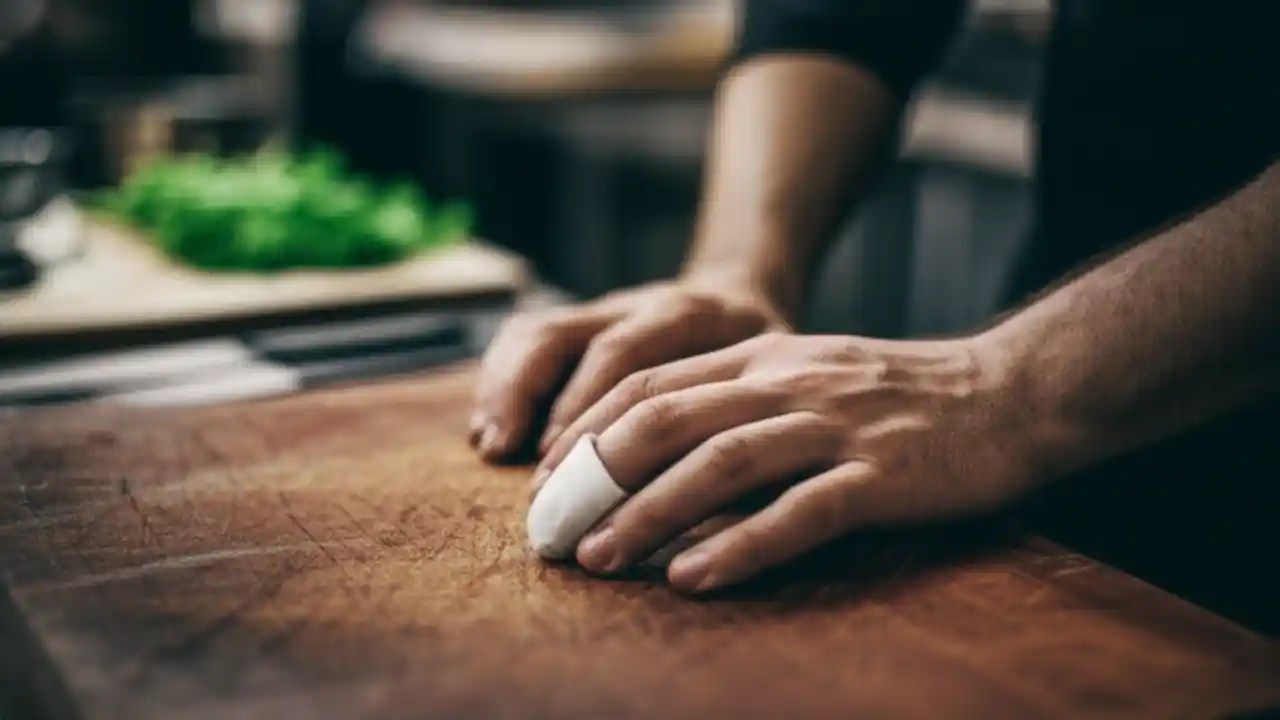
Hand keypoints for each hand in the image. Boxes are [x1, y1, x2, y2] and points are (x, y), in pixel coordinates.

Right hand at [471, 274, 789, 461]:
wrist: (746, 298)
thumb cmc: (767, 372)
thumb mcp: (777, 399)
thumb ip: (746, 447)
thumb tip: (720, 526)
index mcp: (696, 317)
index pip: (630, 362)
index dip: (591, 421)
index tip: (575, 483)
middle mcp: (643, 303)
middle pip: (572, 343)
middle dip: (544, 420)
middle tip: (538, 491)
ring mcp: (607, 306)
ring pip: (540, 333)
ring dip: (509, 392)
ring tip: (492, 447)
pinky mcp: (580, 318)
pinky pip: (526, 336)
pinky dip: (500, 380)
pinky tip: (490, 431)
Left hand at [534, 331, 1044, 592]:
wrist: (1010, 392)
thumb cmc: (901, 395)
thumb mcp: (811, 374)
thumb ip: (739, 398)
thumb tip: (654, 449)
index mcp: (763, 357)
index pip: (650, 385)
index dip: (586, 432)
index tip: (543, 481)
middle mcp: (788, 383)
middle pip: (668, 419)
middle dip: (596, 476)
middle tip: (550, 528)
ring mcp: (835, 428)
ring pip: (721, 463)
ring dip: (650, 513)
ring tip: (600, 560)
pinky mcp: (879, 477)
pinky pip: (798, 513)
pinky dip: (739, 547)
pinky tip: (693, 578)